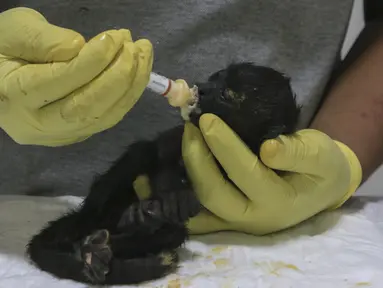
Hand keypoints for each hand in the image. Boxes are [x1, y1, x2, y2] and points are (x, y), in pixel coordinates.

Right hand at [0, 8, 152, 145]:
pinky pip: (108, 118)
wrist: (1, 81)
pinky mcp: (77, 134)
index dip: (93, 60)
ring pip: (103, 117)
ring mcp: (59, 135)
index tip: (116, 37)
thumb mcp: (14, 32)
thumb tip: (81, 48)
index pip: (60, 81)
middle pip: (86, 107)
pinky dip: (128, 95)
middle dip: (119, 76)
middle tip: (135, 46)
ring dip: (131, 85)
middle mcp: (37, 125)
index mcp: (13, 95)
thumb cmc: (5, 50)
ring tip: (144, 54)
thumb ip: (42, 40)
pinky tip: (139, 72)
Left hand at [182, 114, 361, 234]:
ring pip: (200, 206)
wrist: (320, 190)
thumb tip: (268, 149)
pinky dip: (182, 193)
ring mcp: (237, 223)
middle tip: (190, 128)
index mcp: (280, 202)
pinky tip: (172, 168)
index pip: (246, 172)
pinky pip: (198, 212)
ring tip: (186, 139)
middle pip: (214, 194)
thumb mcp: (321, 155)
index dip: (224, 145)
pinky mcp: (227, 220)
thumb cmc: (322, 168)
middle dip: (196, 159)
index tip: (207, 119)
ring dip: (187, 173)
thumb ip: (298, 153)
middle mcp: (254, 219)